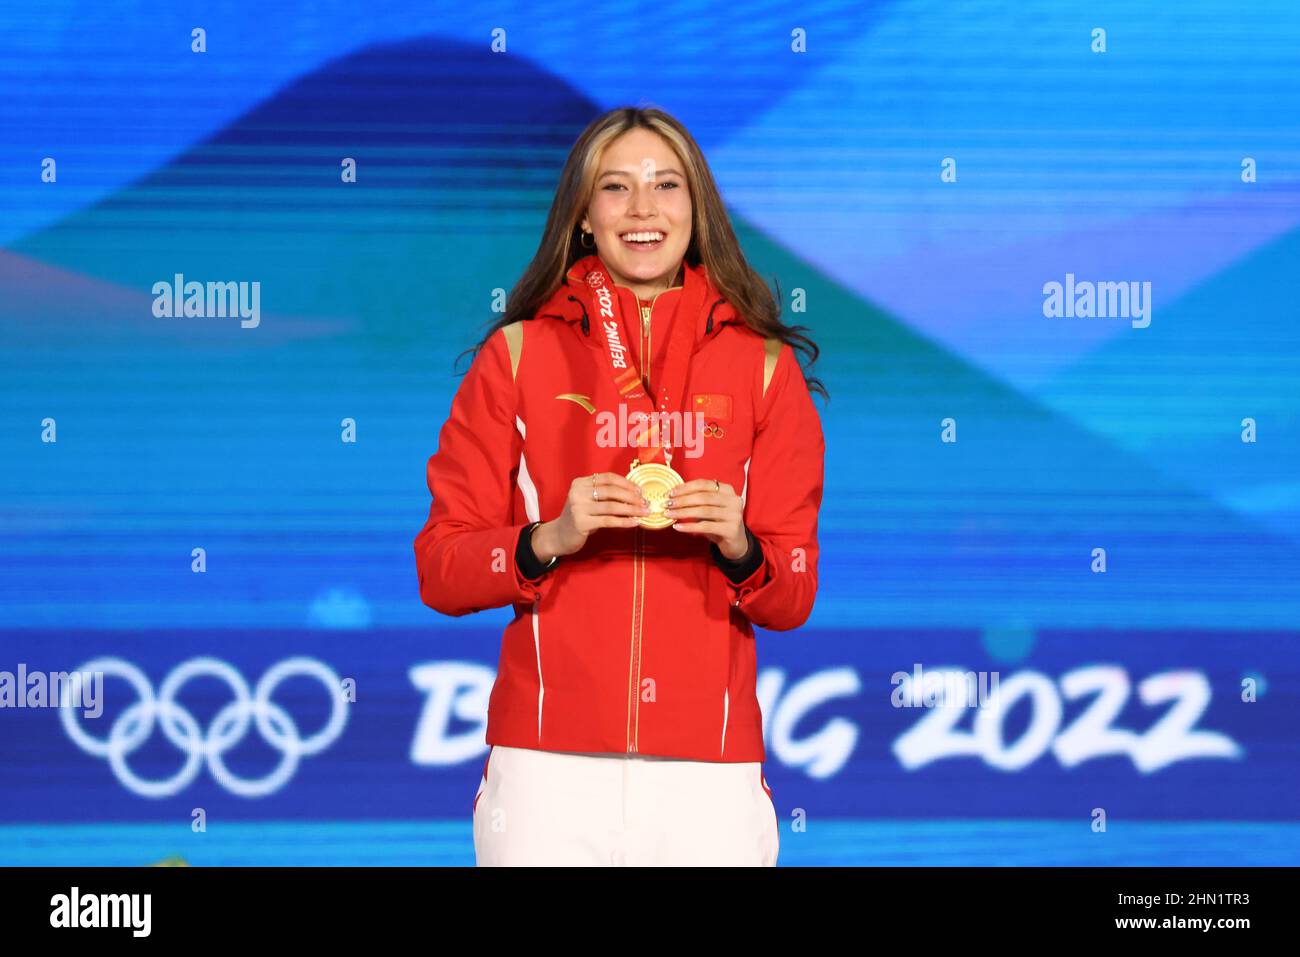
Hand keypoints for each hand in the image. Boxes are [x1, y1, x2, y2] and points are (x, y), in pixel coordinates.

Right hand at [531, 472, 649, 560]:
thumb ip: (605, 495)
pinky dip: (624, 522)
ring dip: (631, 509)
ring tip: (644, 512)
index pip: (608, 478)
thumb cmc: (579, 517)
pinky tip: (635, 523)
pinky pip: (608, 521)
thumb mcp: (588, 501)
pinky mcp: (581, 523)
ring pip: (612, 506)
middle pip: (611, 491)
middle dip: (631, 496)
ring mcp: (578, 508)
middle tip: (645, 502)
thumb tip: (634, 494)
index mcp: (580, 483)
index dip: (626, 483)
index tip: (640, 490)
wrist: (559, 536)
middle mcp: (578, 493)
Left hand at [663, 479, 748, 558]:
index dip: (685, 487)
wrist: (735, 542)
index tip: (670, 493)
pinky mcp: (731, 529)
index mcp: (727, 490)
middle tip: (666, 504)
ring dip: (683, 512)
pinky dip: (690, 526)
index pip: (704, 484)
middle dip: (682, 500)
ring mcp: (734, 515)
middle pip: (703, 497)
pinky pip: (706, 526)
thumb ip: (697, 500)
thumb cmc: (718, 522)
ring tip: (669, 514)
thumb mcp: (710, 507)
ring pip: (704, 511)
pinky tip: (678, 527)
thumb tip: (673, 496)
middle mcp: (733, 500)